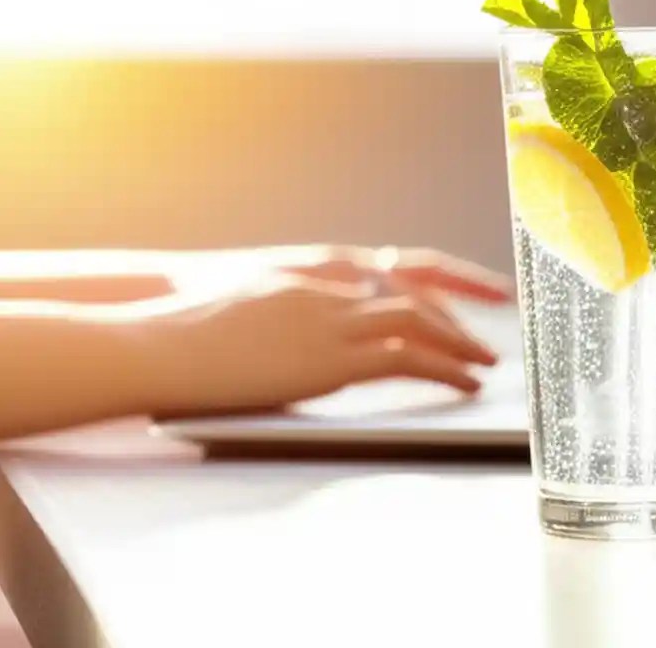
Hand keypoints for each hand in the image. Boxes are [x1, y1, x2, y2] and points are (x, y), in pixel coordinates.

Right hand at [175, 245, 512, 340]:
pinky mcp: (331, 356)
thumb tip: (309, 345)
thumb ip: (294, 319)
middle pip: (416, 292)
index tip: (472, 291)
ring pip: (419, 323)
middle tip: (494, 328)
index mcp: (316, 274)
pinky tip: (464, 384)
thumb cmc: (192, 332)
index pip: (395, 270)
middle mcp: (332, 288)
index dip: (439, 282)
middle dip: (460, 311)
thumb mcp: (252, 309)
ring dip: (460, 344)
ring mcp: (334, 319)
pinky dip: (444, 370)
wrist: (161, 340)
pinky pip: (405, 359)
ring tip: (486, 363)